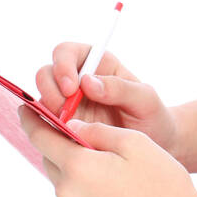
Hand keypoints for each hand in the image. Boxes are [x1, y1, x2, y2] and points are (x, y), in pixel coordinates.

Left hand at [18, 103, 196, 196]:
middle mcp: (68, 195)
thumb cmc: (164, 186)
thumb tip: (73, 127)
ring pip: (67, 186)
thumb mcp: (136, 144)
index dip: (32, 120)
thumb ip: (98, 131)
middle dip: (64, 148)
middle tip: (86, 140)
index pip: (42, 137)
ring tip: (115, 176)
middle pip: (53, 162)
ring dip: (80, 175)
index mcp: (78, 166)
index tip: (25, 109)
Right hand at [35, 41, 179, 152]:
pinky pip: (45, 125)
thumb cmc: (152, 115)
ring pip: (41, 100)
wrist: (155, 144)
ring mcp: (67, 105)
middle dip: (50, 90)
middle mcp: (76, 81)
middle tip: (64, 111)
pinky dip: (48, 131)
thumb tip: (87, 82)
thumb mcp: (145, 99)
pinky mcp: (63, 127)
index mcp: (96, 64)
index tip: (71, 88)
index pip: (67, 53)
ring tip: (66, 128)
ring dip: (46, 112)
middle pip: (46, 74)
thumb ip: (120, 87)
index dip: (63, 66)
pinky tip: (62, 140)